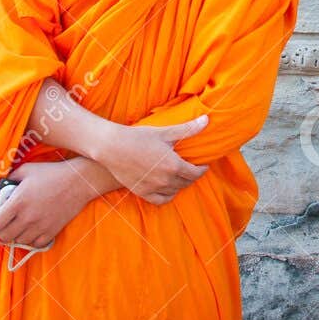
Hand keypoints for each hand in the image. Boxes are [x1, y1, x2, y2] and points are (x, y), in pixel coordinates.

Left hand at [0, 160, 94, 247]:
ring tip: (19, 226)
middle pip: (4, 236)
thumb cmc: (52, 173)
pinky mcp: (52, 231)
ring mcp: (40, 226)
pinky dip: (31, 240)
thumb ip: (9, 178)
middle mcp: (27, 217)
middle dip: (1, 231)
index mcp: (18, 202)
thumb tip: (0, 186)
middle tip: (5, 223)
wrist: (79, 182)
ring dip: (16, 235)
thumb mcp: (26, 170)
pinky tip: (32, 231)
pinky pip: (35, 244)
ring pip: (19, 241)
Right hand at [93, 116, 210, 204]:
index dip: (201, 169)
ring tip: (180, 175)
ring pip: (175, 191)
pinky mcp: (142, 192)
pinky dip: (167, 195)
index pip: (195, 173)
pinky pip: (161, 200)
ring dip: (180, 184)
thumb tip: (207, 120)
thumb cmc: (139, 137)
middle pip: (186, 182)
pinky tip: (168, 188)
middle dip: (192, 175)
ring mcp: (153, 188)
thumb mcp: (165, 132)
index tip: (203, 165)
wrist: (111, 147)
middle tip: (191, 168)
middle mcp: (165, 180)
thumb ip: (188, 129)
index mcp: (173, 165)